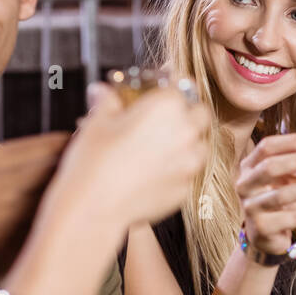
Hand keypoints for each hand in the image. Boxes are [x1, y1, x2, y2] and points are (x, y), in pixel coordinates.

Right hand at [47, 81, 211, 230]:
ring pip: (201, 146)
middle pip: (200, 115)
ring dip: (188, 143)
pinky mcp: (186, 189)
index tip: (163, 92)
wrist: (94, 208)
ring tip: (162, 148)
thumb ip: (108, 101)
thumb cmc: (94, 162)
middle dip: (187, 115)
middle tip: (165, 121)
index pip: (183, 87)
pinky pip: (189, 173)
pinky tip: (155, 173)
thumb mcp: (98, 121)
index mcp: (167, 106)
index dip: (171, 89)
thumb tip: (103, 93)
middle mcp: (186, 132)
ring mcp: (190, 163)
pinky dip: (178, 171)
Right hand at [236, 133, 295, 256]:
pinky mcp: (264, 228)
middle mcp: (245, 186)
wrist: (264, 235)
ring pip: (282, 195)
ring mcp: (252, 208)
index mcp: (249, 167)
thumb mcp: (287, 180)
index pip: (266, 147)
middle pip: (270, 167)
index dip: (289, 141)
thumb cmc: (278, 200)